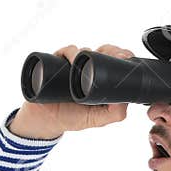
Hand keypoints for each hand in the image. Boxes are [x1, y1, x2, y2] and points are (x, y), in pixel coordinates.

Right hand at [12, 43, 134, 138]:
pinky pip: (66, 51)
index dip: (122, 58)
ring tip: (93, 59)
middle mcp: (90, 70)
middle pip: (104, 52)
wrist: (45, 119)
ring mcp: (74, 65)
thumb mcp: (97, 120)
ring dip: (91, 52)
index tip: (125, 58)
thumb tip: (125, 100)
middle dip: (112, 50)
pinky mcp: (59, 62)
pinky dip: (72, 52)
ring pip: (86, 50)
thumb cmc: (72, 118)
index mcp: (102, 81)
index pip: (116, 64)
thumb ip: (114, 114)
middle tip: (116, 55)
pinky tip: (74, 61)